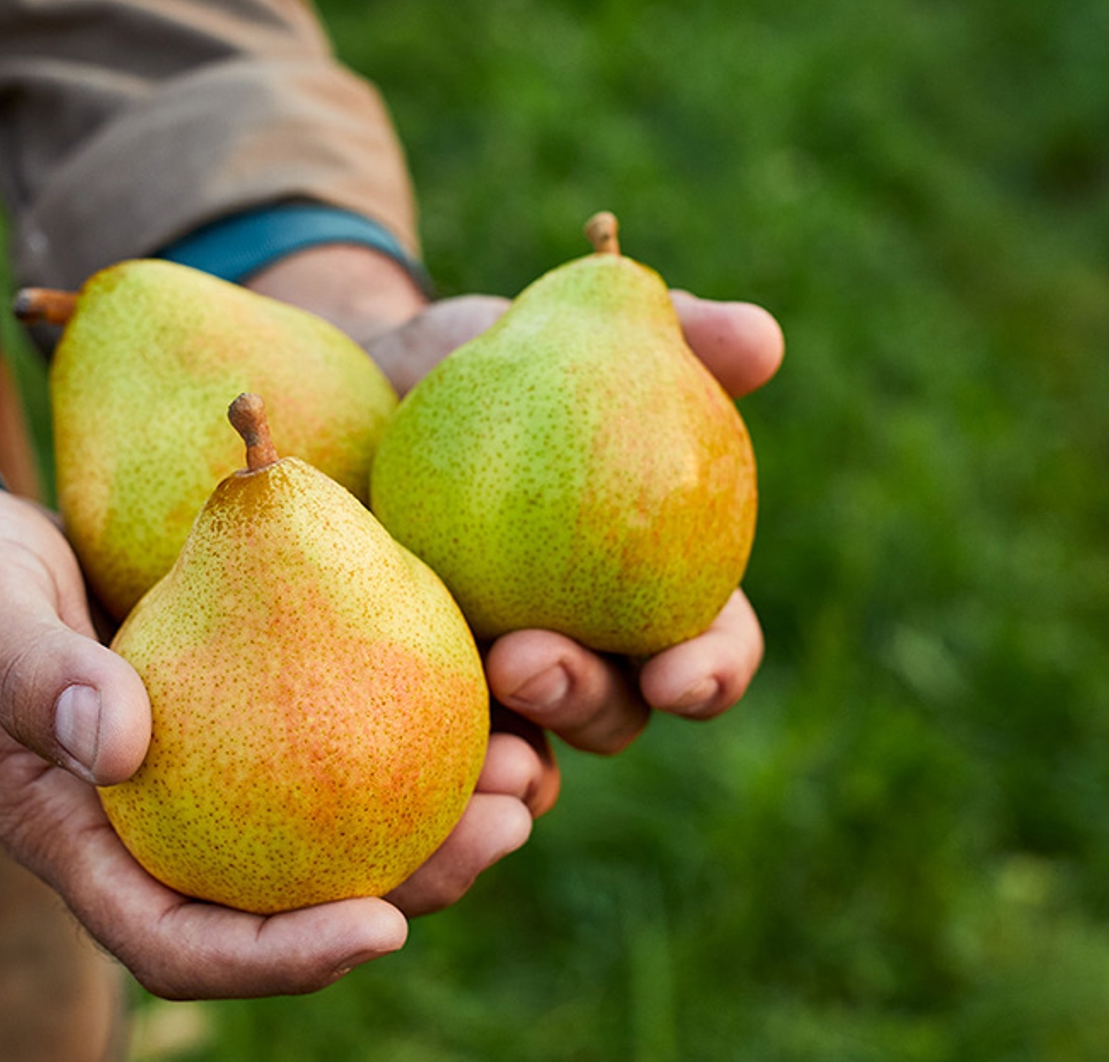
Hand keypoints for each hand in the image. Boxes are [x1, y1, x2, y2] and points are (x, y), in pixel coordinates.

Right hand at [0, 476, 531, 996]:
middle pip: (289, 902)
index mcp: (83, 840)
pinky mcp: (241, 707)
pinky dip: (408, 729)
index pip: (183, 940)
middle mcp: (159, 825)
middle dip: (406, 888)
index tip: (379, 926)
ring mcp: (205, 773)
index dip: (281, 957)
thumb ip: (32, 675)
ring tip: (524, 770)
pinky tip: (483, 688)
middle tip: (506, 823)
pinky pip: (333, 741)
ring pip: (330, 829)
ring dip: (432, 817)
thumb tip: (122, 744)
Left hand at [363, 288, 785, 802]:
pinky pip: (426, 768)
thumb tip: (756, 340)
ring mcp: (490, 687)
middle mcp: (579, 652)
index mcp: (649, 587)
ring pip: (525, 764)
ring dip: (513, 767)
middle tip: (528, 658)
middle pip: (612, 713)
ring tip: (475, 743)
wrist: (352, 382)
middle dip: (585, 704)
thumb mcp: (567, 326)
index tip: (680, 671)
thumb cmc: (487, 359)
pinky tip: (400, 764)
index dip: (711, 671)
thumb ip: (670, 327)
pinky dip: (431, 783)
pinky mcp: (407, 694)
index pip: (709, 649)